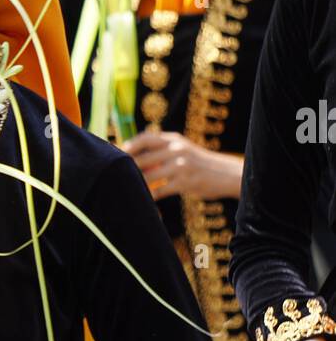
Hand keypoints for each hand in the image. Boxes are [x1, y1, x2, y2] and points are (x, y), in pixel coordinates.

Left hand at [122, 130, 242, 200]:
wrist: (228, 174)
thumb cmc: (199, 164)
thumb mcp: (183, 150)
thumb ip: (161, 152)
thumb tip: (134, 158)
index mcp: (174, 139)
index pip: (145, 138)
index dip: (128, 146)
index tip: (114, 155)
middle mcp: (177, 149)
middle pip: (142, 158)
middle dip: (126, 169)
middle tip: (112, 177)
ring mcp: (181, 165)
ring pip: (148, 176)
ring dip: (136, 185)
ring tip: (124, 191)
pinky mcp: (185, 182)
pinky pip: (159, 191)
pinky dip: (149, 197)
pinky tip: (143, 201)